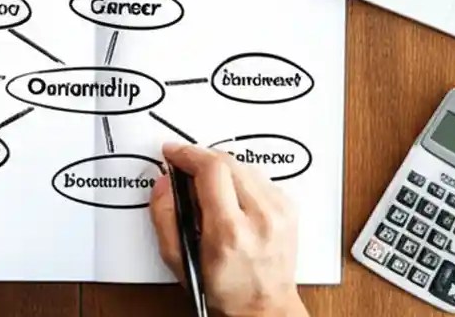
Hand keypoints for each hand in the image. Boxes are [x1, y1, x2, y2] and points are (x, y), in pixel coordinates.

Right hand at [149, 143, 307, 316]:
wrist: (265, 308)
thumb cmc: (225, 290)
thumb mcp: (181, 261)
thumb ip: (165, 217)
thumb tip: (165, 183)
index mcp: (230, 231)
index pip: (211, 169)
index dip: (188, 154)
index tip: (173, 153)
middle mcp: (261, 216)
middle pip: (228, 161)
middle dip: (201, 158)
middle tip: (185, 167)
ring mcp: (279, 210)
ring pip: (244, 165)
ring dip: (221, 169)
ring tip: (208, 189)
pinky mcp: (289, 207)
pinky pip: (259, 177)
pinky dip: (240, 180)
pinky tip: (232, 199)